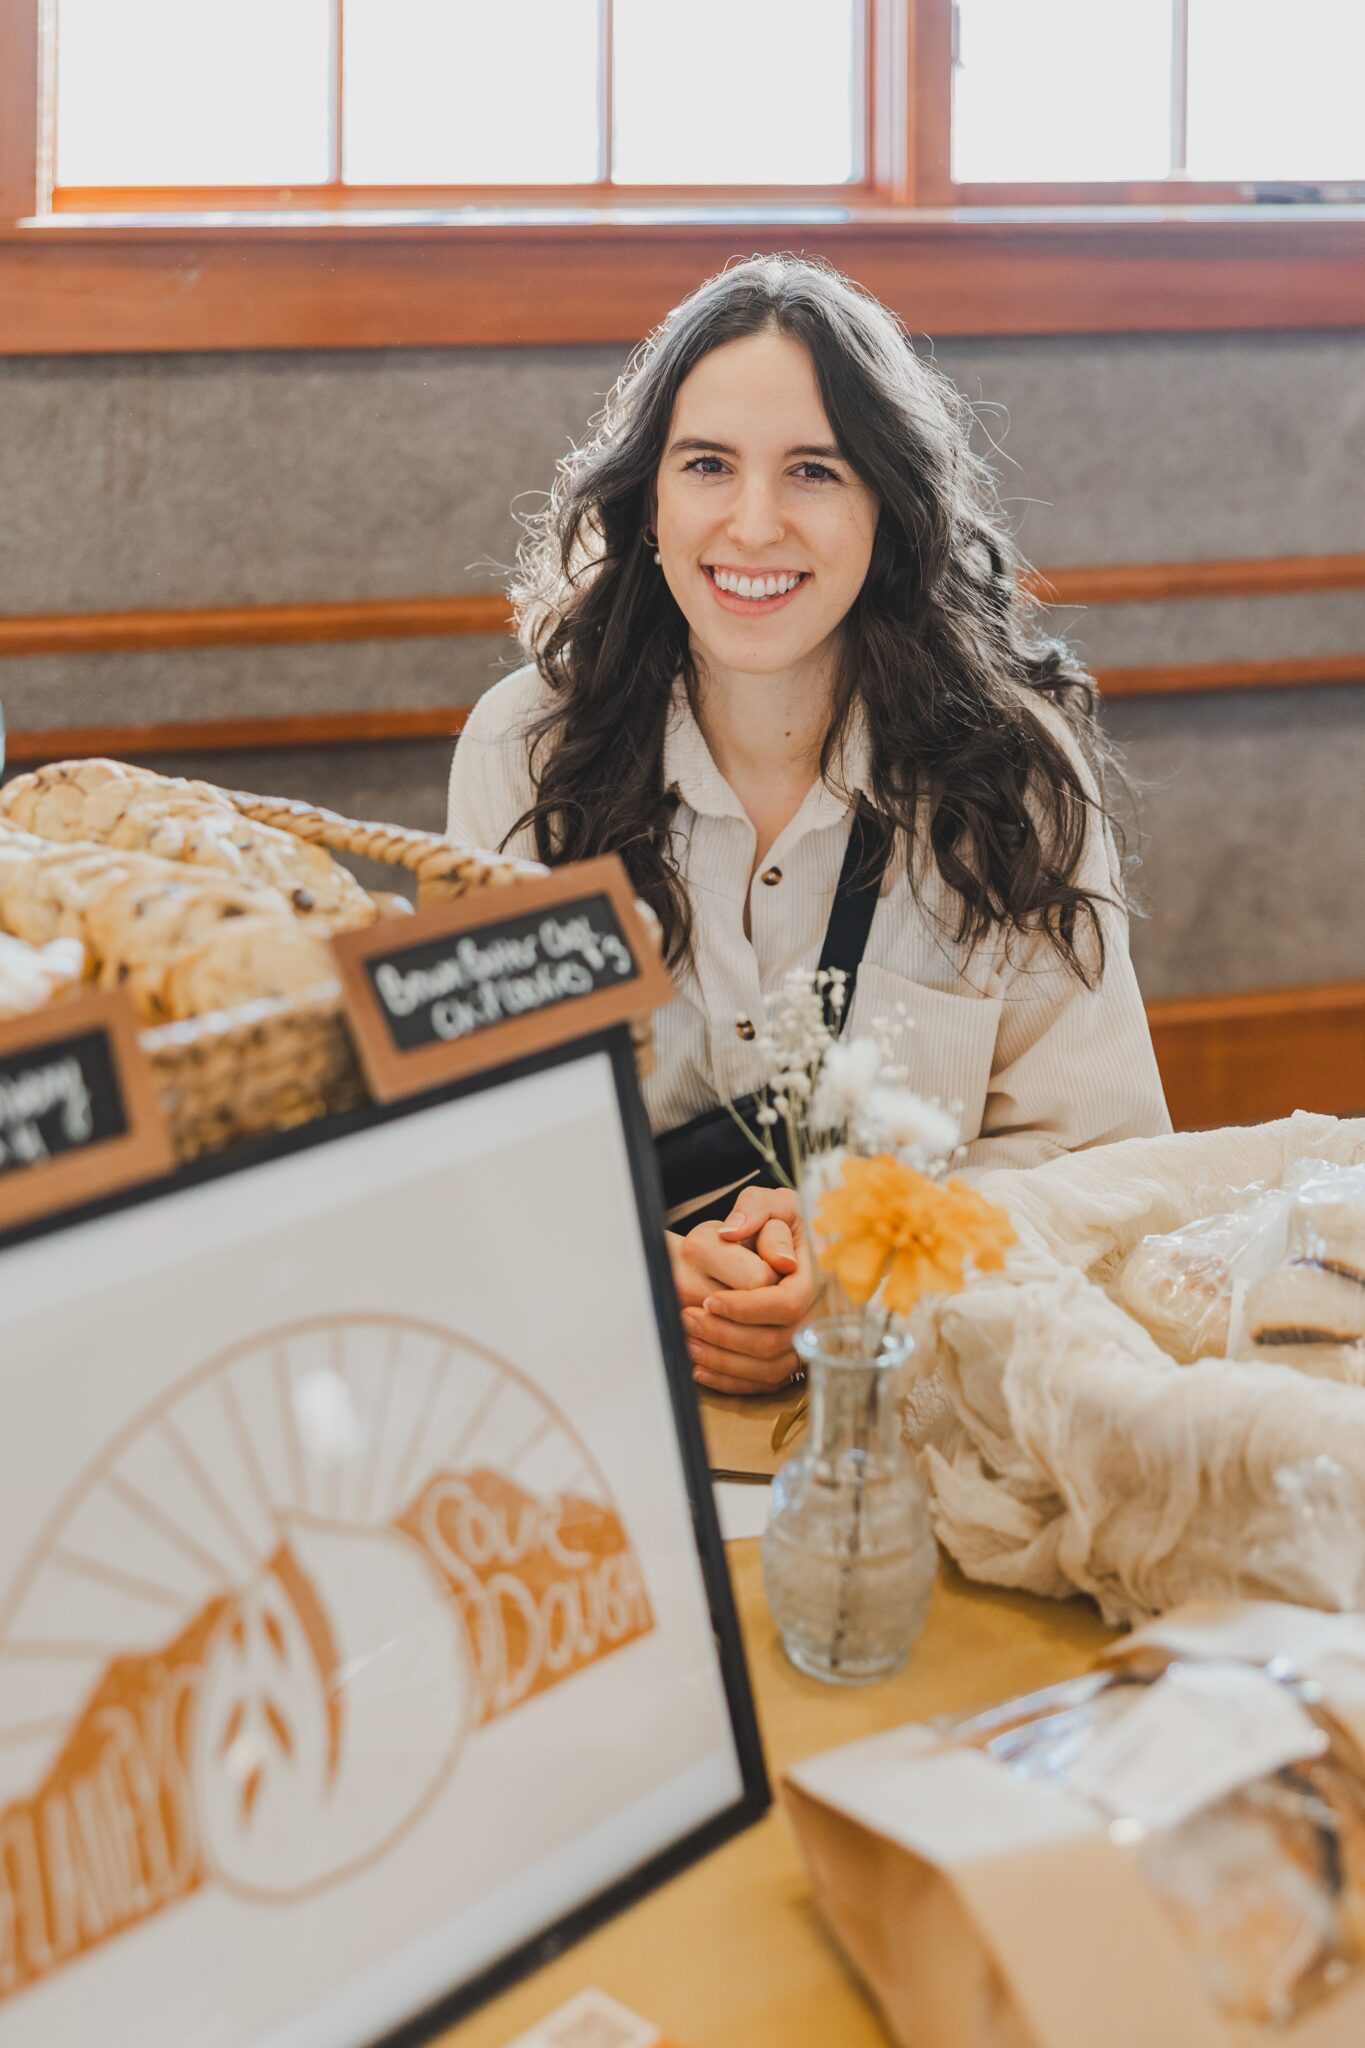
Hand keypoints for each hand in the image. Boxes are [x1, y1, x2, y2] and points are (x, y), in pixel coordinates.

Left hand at [679, 1185, 819, 1397]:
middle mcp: (821, 1312)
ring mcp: (810, 1340)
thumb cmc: (780, 1221)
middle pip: (775, 1341)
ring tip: (688, 1342)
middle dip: (726, 1334)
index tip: (711, 1300)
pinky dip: (731, 1381)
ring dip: (723, 1361)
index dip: (746, 1307)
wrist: (787, 1244)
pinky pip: (766, 1383)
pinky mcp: (795, 1359)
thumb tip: (734, 1233)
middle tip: (687, 1319)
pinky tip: (701, 1368)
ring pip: (769, 1368)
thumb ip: (755, 1208)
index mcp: (820, 1274)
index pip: (787, 1303)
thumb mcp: (773, 1202)